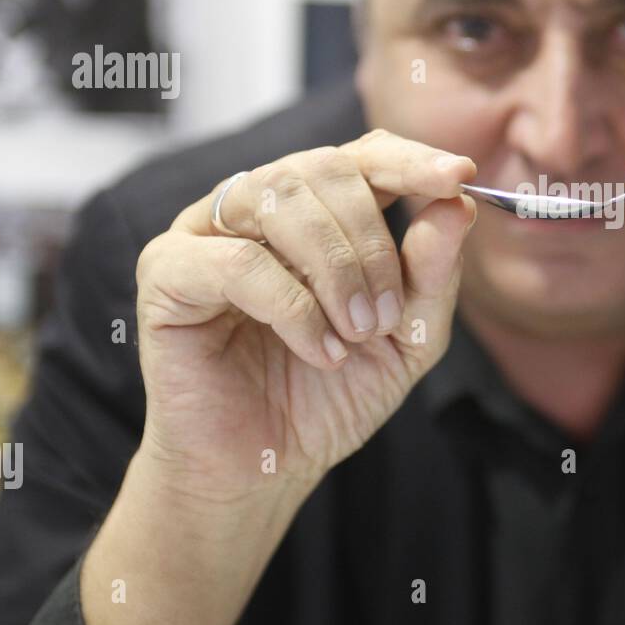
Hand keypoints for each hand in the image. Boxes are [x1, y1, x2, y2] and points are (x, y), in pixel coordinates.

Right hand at [134, 129, 476, 500]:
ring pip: (280, 199)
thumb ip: (433, 273)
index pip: (364, 154)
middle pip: (324, 168)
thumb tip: (458, 204)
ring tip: (357, 334)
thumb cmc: (329, 396)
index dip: (411, 160)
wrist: (263, 469)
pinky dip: (294, 308)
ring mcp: (206, 231)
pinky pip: (237, 261)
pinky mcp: (166, 272)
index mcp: (317, 211)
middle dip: (372, 241)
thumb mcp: (406, 337)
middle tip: (387, 316)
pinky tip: (320, 351)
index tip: (458, 176)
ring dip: (337, 270)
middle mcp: (258, 207)